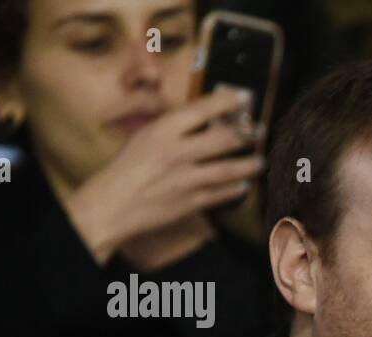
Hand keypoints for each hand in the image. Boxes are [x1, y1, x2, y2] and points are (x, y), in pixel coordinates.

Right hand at [65, 86, 265, 264]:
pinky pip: (220, 194)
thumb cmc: (125, 168)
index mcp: (162, 131)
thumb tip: (205, 118)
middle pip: (223, 139)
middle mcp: (176, 153)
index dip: (228, 101)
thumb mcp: (144, 137)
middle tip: (260, 130)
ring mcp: (185, 179)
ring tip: (261, 160)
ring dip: (249, 164)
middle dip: (247, 133)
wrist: (111, 205)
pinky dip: (235, 189)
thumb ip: (173, 128)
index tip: (246, 97)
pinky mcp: (190, 203)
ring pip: (228, 169)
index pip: (202, 110)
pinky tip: (245, 185)